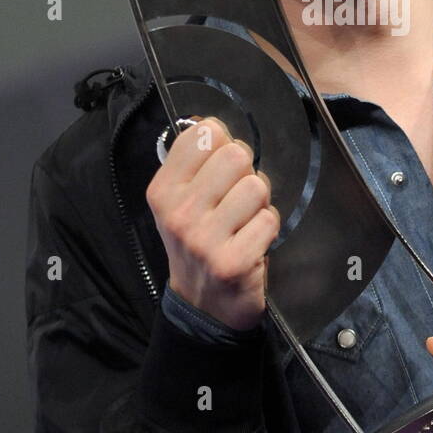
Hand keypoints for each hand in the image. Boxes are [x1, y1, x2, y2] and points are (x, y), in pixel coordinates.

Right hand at [145, 116, 279, 329]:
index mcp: (163, 191)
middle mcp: (179, 213)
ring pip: (257, 185)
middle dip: (245, 173)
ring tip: (244, 222)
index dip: (222, 143)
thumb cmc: (197, 243)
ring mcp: (205, 239)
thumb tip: (213, 126)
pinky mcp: (233, 261)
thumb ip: (193, 163)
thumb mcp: (179, 202)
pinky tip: (251, 242)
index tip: (220, 166)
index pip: (203, 134)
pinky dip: (268, 228)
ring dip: (259, 203)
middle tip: (236, 198)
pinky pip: (269, 219)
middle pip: (236, 154)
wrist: (202, 307)